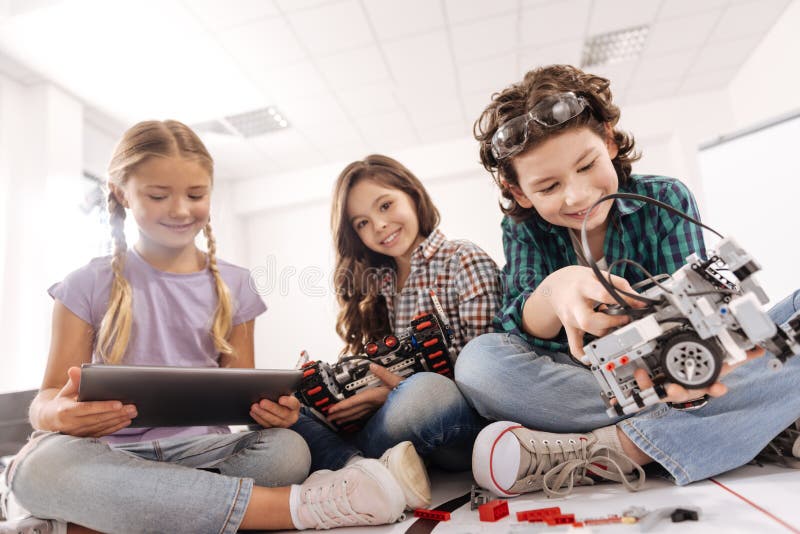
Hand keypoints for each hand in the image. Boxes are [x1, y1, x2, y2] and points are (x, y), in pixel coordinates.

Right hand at [46, 366, 136, 436]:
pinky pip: (102, 433)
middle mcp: (71, 424)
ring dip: (119, 420)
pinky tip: (126, 422)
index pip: (87, 408)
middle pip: (98, 419)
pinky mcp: (84, 437)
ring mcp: (78, 433)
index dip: (104, 407)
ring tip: (132, 413)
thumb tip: (74, 369)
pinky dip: (115, 428)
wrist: (50, 420)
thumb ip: (73, 381)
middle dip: (117, 413)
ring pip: (102, 426)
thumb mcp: (65, 391)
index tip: (119, 403)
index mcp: (66, 411)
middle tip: (132, 407)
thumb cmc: (61, 402)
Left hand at [250, 395, 300, 427]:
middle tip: (262, 402)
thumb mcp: (285, 396)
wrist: (283, 413)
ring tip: (255, 407)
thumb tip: (271, 389)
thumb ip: (281, 393)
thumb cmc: (283, 402)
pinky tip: (253, 413)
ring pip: (273, 420)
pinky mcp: (274, 428)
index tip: (281, 399)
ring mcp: (282, 424)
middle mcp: (291, 417)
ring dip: (262, 413)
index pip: (293, 404)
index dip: (287, 402)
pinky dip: (258, 418)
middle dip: (271, 408)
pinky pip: (266, 425)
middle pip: (282, 413)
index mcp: (294, 407)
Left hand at [326, 365, 403, 424]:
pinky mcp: (379, 410)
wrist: (416, 404)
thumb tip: (373, 365)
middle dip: (339, 415)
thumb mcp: (397, 381)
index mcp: (375, 397)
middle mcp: (373, 405)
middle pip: (353, 411)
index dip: (341, 407)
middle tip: (328, 418)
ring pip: (357, 415)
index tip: (331, 410)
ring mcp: (376, 409)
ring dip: (346, 418)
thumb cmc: (408, 394)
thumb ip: (384, 373)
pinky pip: (363, 415)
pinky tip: (352, 419)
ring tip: (336, 420)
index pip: (354, 403)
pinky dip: (355, 417)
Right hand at [545, 266, 645, 357]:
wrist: (555, 286)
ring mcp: (571, 319)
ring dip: (607, 330)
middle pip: (589, 320)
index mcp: (583, 286)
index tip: (638, 303)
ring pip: (590, 331)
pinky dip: (584, 355)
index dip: (623, 300)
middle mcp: (574, 304)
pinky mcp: (570, 329)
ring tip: (612, 320)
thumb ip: (619, 285)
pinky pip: (575, 347)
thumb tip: (639, 300)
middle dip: (612, 322)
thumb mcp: (597, 274)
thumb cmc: (579, 280)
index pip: (603, 294)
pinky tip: (594, 358)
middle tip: (626, 318)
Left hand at [634, 345, 765, 402]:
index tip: (718, 388)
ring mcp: (667, 390)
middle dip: (679, 391)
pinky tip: (638, 372)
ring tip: (648, 379)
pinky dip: (641, 381)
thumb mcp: (717, 367)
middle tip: (674, 388)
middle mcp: (684, 390)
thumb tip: (760, 349)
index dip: (714, 389)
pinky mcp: (652, 387)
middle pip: (682, 393)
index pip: (710, 389)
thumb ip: (738, 358)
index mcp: (700, 385)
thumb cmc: (697, 377)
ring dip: (654, 387)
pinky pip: (644, 387)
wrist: (674, 386)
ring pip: (660, 392)